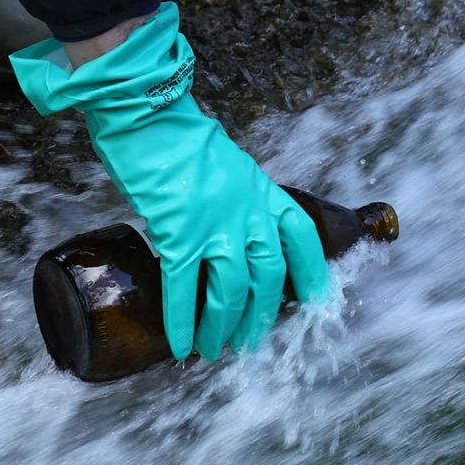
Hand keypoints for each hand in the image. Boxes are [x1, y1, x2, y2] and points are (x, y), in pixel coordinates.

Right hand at [12, 3, 329, 360]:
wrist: (147, 113)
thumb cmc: (175, 132)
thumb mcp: (222, 162)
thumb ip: (229, 194)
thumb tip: (215, 219)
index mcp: (263, 191)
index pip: (302, 239)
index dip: (312, 274)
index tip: (317, 301)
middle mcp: (249, 213)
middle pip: (268, 278)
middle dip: (259, 317)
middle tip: (248, 342)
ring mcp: (217, 227)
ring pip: (231, 293)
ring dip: (222, 328)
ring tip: (214, 351)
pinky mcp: (180, 235)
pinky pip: (184, 290)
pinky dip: (183, 323)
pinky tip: (180, 344)